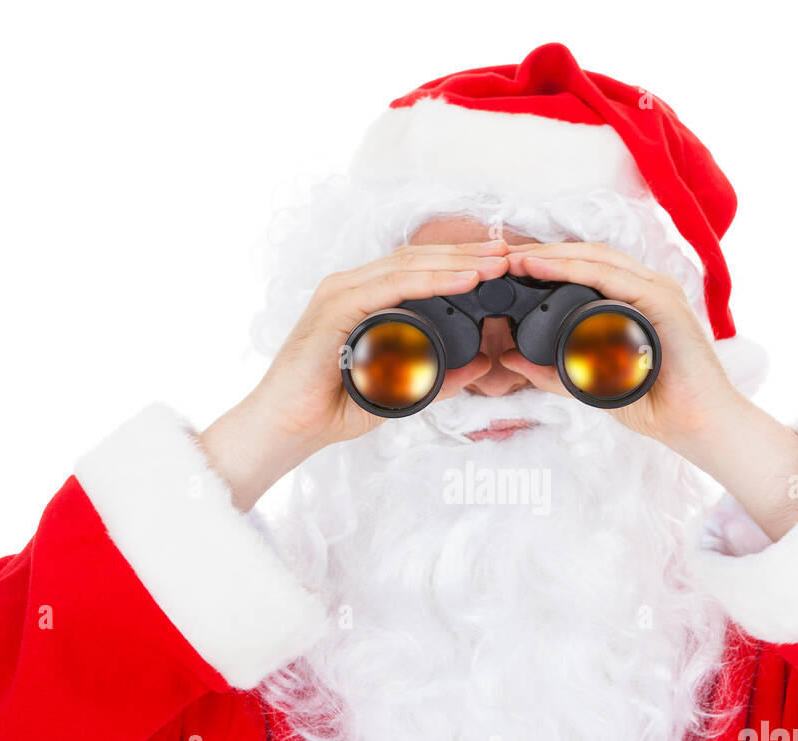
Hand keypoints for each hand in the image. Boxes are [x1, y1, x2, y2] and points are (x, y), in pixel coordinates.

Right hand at [202, 239, 510, 509]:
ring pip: (409, 265)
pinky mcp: (335, 306)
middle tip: (509, 255)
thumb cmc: (331, 409)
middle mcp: (351, 287)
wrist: (287, 429)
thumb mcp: (400, 392)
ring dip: (458, 262)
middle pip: (418, 260)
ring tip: (497, 263)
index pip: (419, 271)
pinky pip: (391, 285)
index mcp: (363, 300)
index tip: (501, 267)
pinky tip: (464, 279)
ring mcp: (341, 292)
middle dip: (467, 256)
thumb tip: (484, 366)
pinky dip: (430, 280)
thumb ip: (440, 378)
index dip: (461, 265)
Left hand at [505, 241, 797, 540]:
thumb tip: (511, 360)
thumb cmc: (657, 406)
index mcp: (635, 301)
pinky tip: (542, 267)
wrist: (697, 426)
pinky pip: (611, 276)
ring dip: (550, 255)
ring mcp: (657, 290)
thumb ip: (553, 373)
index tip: (507, 268)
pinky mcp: (663, 301)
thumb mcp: (591, 385)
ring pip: (596, 259)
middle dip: (542, 253)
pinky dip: (573, 268)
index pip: (586, 269)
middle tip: (499, 256)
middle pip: (588, 256)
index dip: (546, 264)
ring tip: (513, 259)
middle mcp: (648, 288)